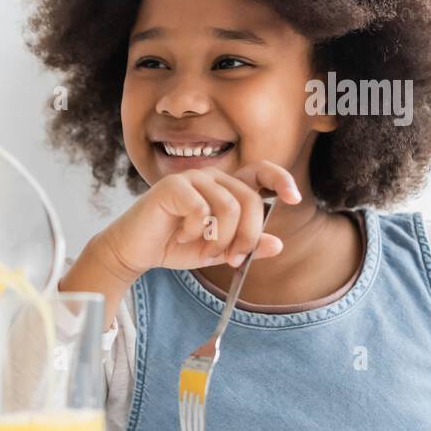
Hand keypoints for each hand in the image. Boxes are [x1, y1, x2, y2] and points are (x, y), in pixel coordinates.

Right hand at [92, 161, 302, 280]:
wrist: (136, 251)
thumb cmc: (175, 245)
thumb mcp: (217, 250)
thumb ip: (246, 245)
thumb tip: (278, 244)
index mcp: (226, 188)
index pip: (261, 172)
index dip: (281, 180)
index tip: (294, 199)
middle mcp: (212, 178)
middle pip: (250, 200)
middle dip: (247, 235)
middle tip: (234, 259)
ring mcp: (192, 179)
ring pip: (229, 206)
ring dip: (221, 238)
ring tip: (203, 248)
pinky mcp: (173, 186)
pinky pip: (202, 210)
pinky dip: (196, 231)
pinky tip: (182, 235)